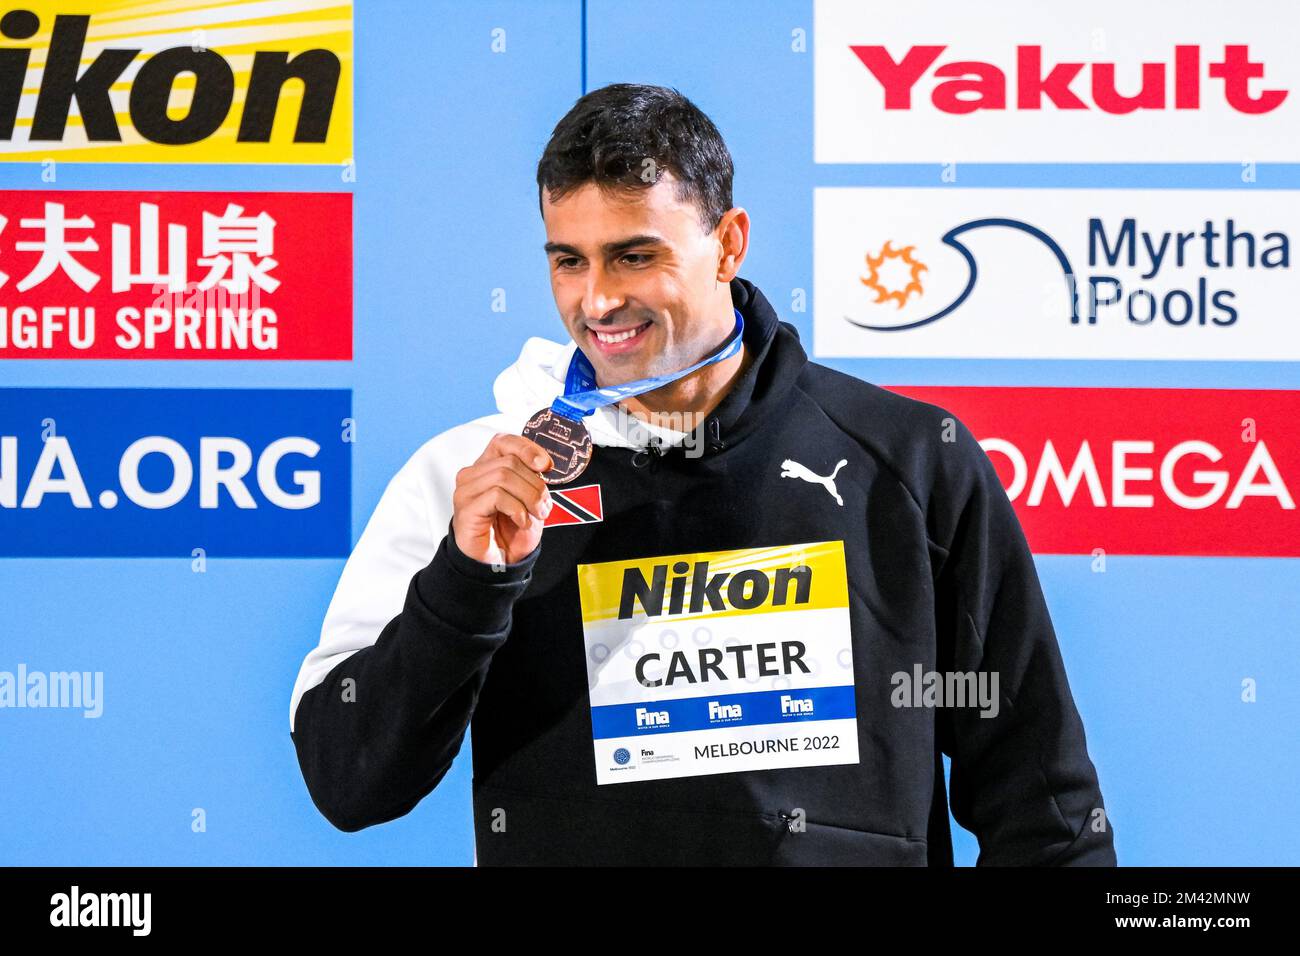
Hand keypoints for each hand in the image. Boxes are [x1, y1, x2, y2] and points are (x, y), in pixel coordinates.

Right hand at [451, 433, 553, 565]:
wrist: (498, 564)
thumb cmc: (510, 531)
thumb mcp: (528, 498)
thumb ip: (531, 477)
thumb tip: (544, 462)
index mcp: (486, 467)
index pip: (503, 441)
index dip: (527, 448)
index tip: (546, 465)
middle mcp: (471, 475)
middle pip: (510, 461)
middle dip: (535, 484)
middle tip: (544, 506)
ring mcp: (466, 492)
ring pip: (504, 476)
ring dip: (528, 497)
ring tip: (535, 515)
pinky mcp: (466, 510)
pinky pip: (497, 496)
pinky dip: (517, 509)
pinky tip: (520, 522)